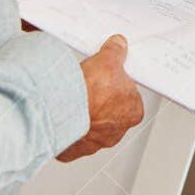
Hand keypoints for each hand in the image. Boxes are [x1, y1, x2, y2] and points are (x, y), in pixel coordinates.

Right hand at [57, 35, 143, 161]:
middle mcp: (117, 131)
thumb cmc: (90, 92)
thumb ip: (115, 52)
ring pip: (91, 125)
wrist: (62, 109)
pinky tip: (63, 114)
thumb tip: (118, 45)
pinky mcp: (76, 149)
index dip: (117, 85)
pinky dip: (68, 126)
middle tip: (88, 86)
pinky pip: (73, 136)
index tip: (106, 78)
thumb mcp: (108, 61)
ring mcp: (96, 142)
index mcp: (133, 112)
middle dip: (99, 100)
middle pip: (110, 111)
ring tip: (73, 99)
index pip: (130, 97)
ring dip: (83, 114)